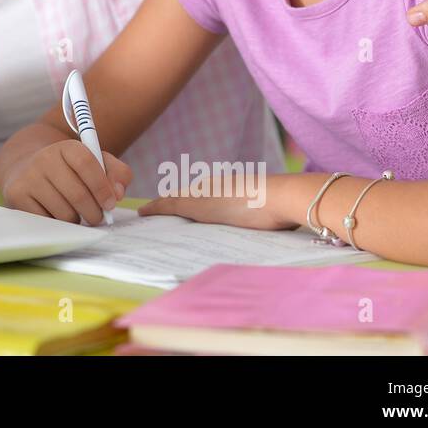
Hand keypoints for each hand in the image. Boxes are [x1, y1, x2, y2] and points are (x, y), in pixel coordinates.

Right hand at [1, 138, 132, 225]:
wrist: (26, 168)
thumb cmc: (69, 169)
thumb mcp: (95, 163)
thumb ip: (117, 173)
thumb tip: (118, 193)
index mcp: (66, 147)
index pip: (87, 164)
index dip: (102, 188)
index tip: (111, 203)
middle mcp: (44, 158)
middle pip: (78, 195)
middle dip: (95, 213)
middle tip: (98, 217)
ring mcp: (28, 177)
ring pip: (64, 213)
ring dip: (77, 219)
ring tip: (75, 213)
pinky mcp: (17, 195)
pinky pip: (48, 221)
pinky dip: (59, 224)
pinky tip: (57, 214)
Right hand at [137, 190, 294, 229]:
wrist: (283, 199)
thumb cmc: (238, 202)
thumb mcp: (199, 204)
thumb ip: (172, 205)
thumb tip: (144, 208)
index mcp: (203, 187)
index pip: (175, 198)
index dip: (161, 209)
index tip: (148, 221)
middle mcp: (219, 189)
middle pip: (193, 205)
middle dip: (178, 217)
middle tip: (165, 235)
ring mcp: (238, 198)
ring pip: (213, 213)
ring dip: (200, 224)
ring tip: (190, 240)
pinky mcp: (255, 209)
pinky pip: (230, 220)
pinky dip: (219, 227)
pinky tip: (223, 237)